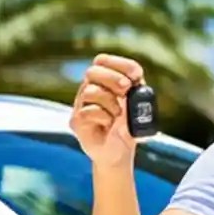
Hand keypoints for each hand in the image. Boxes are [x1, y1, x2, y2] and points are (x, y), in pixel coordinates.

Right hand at [70, 54, 143, 168]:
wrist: (118, 153)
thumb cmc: (127, 128)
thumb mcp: (137, 110)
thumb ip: (135, 97)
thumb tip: (131, 88)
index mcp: (106, 80)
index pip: (103, 61)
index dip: (119, 64)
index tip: (135, 75)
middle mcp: (91, 88)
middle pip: (93, 71)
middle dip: (113, 78)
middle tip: (126, 89)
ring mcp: (82, 104)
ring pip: (90, 91)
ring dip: (110, 102)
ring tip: (118, 115)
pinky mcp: (77, 120)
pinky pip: (87, 111)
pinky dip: (103, 117)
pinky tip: (107, 125)